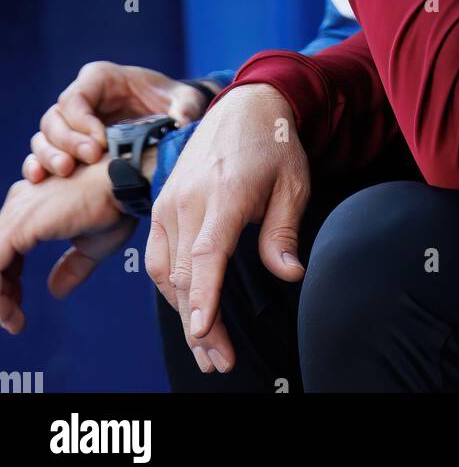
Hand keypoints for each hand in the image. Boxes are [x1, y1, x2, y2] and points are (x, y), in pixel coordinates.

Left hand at [0, 156, 134, 333]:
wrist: (125, 182)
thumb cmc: (115, 202)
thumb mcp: (91, 246)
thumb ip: (70, 268)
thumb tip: (56, 290)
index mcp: (32, 209)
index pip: (5, 252)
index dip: (7, 285)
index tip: (18, 311)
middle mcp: (18, 206)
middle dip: (1, 295)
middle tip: (14, 321)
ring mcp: (16, 215)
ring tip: (13, 321)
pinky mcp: (19, 226)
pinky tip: (11, 313)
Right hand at [23, 62, 209, 183]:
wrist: (167, 114)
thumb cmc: (171, 100)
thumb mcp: (183, 99)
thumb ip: (185, 107)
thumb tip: (183, 122)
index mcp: (100, 78)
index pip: (77, 98)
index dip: (82, 121)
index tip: (100, 145)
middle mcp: (79, 97)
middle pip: (55, 117)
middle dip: (66, 141)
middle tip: (88, 160)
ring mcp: (70, 121)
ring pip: (44, 135)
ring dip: (49, 155)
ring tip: (65, 173)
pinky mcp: (67, 144)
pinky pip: (42, 153)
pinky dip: (37, 165)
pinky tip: (40, 181)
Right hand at [145, 84, 309, 374]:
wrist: (247, 105)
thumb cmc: (274, 145)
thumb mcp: (293, 184)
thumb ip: (283, 231)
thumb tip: (289, 274)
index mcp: (224, 193)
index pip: (207, 254)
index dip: (204, 296)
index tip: (203, 331)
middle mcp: (188, 198)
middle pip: (183, 274)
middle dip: (198, 324)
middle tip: (220, 361)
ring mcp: (170, 200)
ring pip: (164, 271)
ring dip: (181, 312)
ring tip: (204, 347)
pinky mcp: (162, 203)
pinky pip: (157, 255)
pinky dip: (169, 286)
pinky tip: (188, 307)